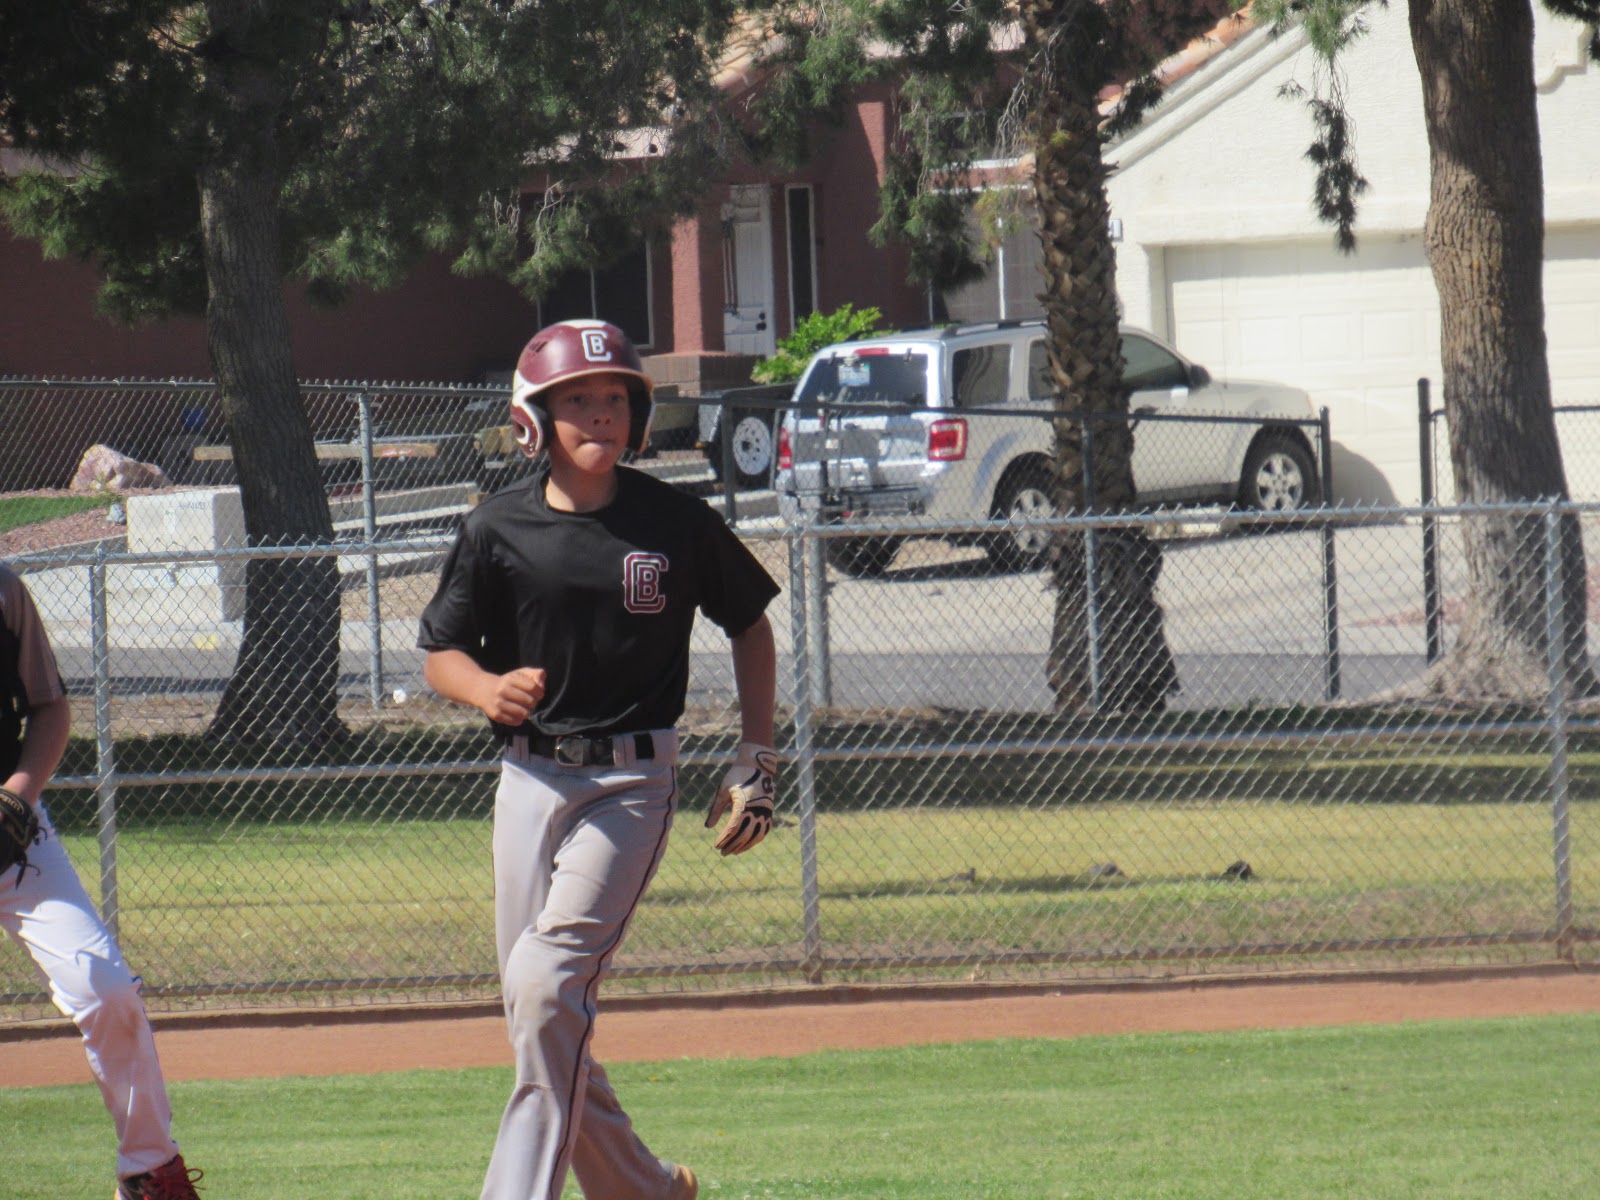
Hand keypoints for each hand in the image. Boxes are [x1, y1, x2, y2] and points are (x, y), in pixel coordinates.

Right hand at [477, 668, 544, 724]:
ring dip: (527, 712)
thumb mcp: (521, 673)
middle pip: (530, 702)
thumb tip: (542, 686)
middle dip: (533, 703)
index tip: (537, 694)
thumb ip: (537, 674)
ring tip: (523, 708)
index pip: (533, 688)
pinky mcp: (496, 715)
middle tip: (529, 701)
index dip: (539, 692)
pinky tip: (515, 713)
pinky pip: (516, 721)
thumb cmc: (508, 682)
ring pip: (524, 713)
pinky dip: (519, 719)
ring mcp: (498, 703)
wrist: (483, 690)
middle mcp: (503, 690)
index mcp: (510, 679)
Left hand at [704, 741, 776, 855]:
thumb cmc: (737, 776)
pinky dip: (755, 840)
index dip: (724, 839)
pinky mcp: (769, 811)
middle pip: (744, 835)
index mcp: (743, 804)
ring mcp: (765, 812)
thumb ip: (716, 809)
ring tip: (733, 852)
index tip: (716, 845)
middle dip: (732, 846)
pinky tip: (747, 843)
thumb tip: (708, 827)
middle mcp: (756, 810)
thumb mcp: (723, 791)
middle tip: (722, 853)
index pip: (733, 828)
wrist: (758, 765)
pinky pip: (763, 830)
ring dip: (744, 846)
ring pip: (755, 836)